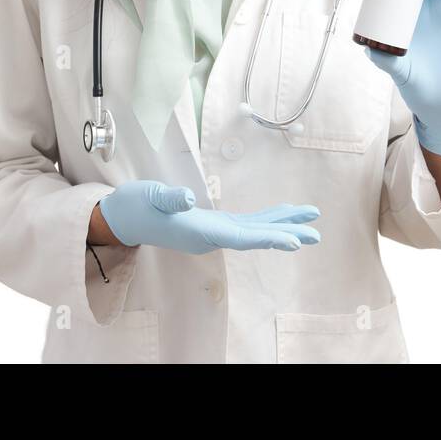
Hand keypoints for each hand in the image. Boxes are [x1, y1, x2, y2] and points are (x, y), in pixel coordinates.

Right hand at [96, 180, 321, 254]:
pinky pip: (247, 224)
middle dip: (286, 234)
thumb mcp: (150, 197)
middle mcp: (212, 236)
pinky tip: (283, 216)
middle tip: (317, 234)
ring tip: (311, 224)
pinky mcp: (214, 225)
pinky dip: (267, 219)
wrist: (124, 217)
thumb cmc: (136, 206)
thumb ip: (169, 199)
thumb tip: (188, 197)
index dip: (268, 239)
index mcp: (200, 232)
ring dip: (283, 226)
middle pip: (255, 237)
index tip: (293, 242)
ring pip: (255, 231)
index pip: (240, 238)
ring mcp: (214, 232)